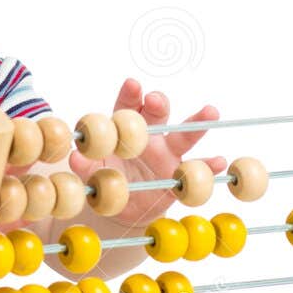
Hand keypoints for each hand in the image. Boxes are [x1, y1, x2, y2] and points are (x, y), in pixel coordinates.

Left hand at [69, 79, 225, 229]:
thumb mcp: (94, 173)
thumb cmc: (108, 179)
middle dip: (157, 104)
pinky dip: (208, 166)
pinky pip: (196, 170)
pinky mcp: (179, 176)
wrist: (123, 208)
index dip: (130, 95)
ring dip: (196, 123)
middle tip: (155, 99)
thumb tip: (73, 156)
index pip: (128, 107)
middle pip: (156, 115)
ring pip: (183, 136)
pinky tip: (219, 162)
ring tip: (210, 111)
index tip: (132, 84)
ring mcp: (168, 155)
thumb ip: (85, 165)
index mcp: (127, 131)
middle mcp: (150, 137)